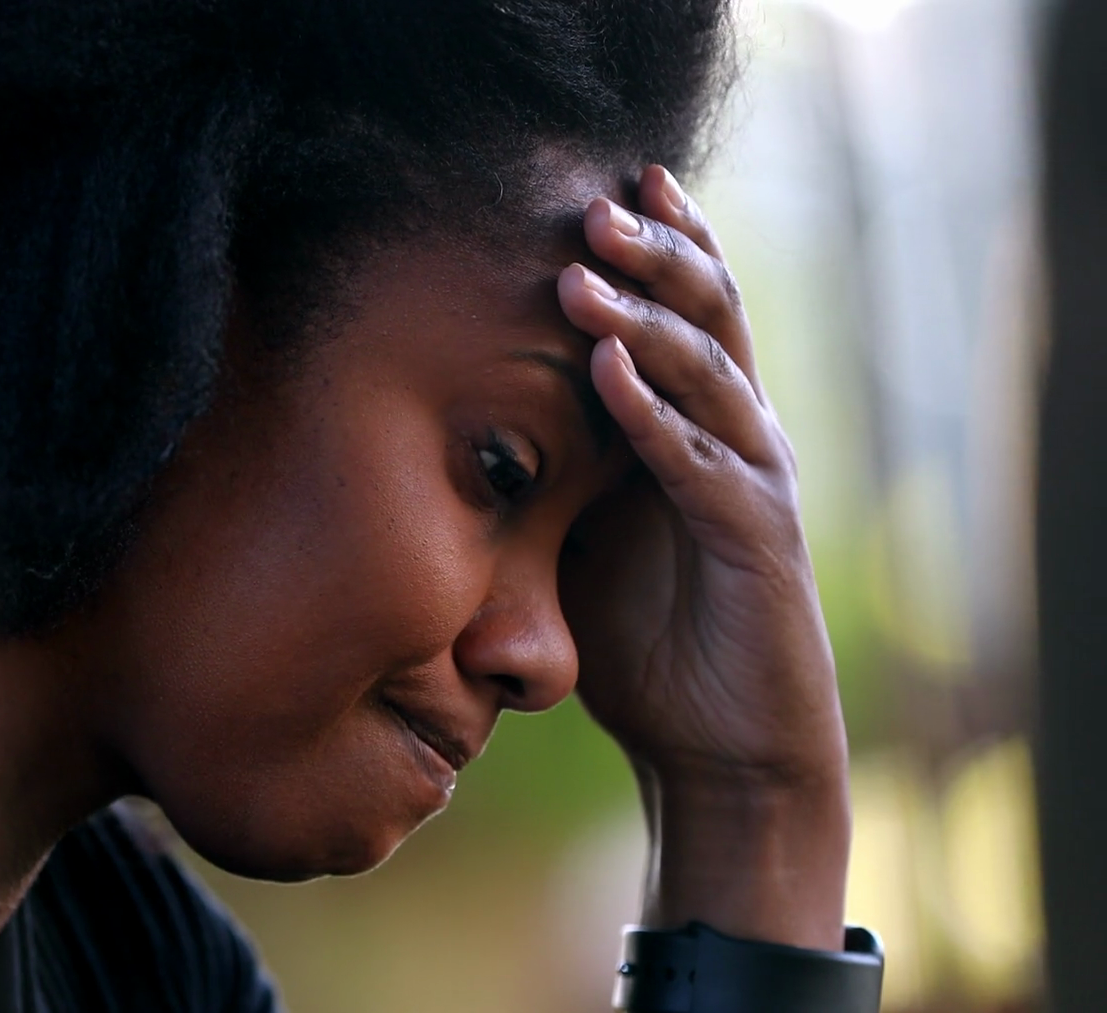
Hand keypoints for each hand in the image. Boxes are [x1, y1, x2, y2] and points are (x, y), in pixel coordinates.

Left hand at [555, 165, 850, 949]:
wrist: (723, 750)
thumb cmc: (650, 642)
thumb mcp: (582, 538)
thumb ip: (553, 474)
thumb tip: (459, 424)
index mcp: (701, 427)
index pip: (684, 314)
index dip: (656, 246)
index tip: (599, 184)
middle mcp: (740, 438)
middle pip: (708, 317)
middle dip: (653, 254)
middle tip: (592, 202)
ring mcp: (754, 483)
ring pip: (711, 374)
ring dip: (644, 318)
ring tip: (585, 269)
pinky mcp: (757, 542)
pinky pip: (703, 465)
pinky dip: (655, 414)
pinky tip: (609, 369)